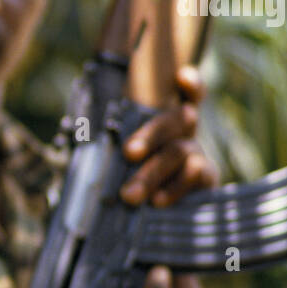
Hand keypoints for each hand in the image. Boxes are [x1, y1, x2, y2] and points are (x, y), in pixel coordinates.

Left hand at [120, 65, 218, 206]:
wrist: (154, 210)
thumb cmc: (126, 172)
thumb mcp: (115, 155)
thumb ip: (109, 142)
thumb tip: (80, 134)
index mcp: (163, 120)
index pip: (184, 93)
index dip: (190, 84)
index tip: (182, 77)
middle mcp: (184, 132)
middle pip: (180, 119)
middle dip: (152, 134)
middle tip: (128, 153)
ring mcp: (196, 154)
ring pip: (179, 152)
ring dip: (152, 173)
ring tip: (130, 195)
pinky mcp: (205, 179)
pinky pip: (193, 177)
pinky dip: (173, 189)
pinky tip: (157, 201)